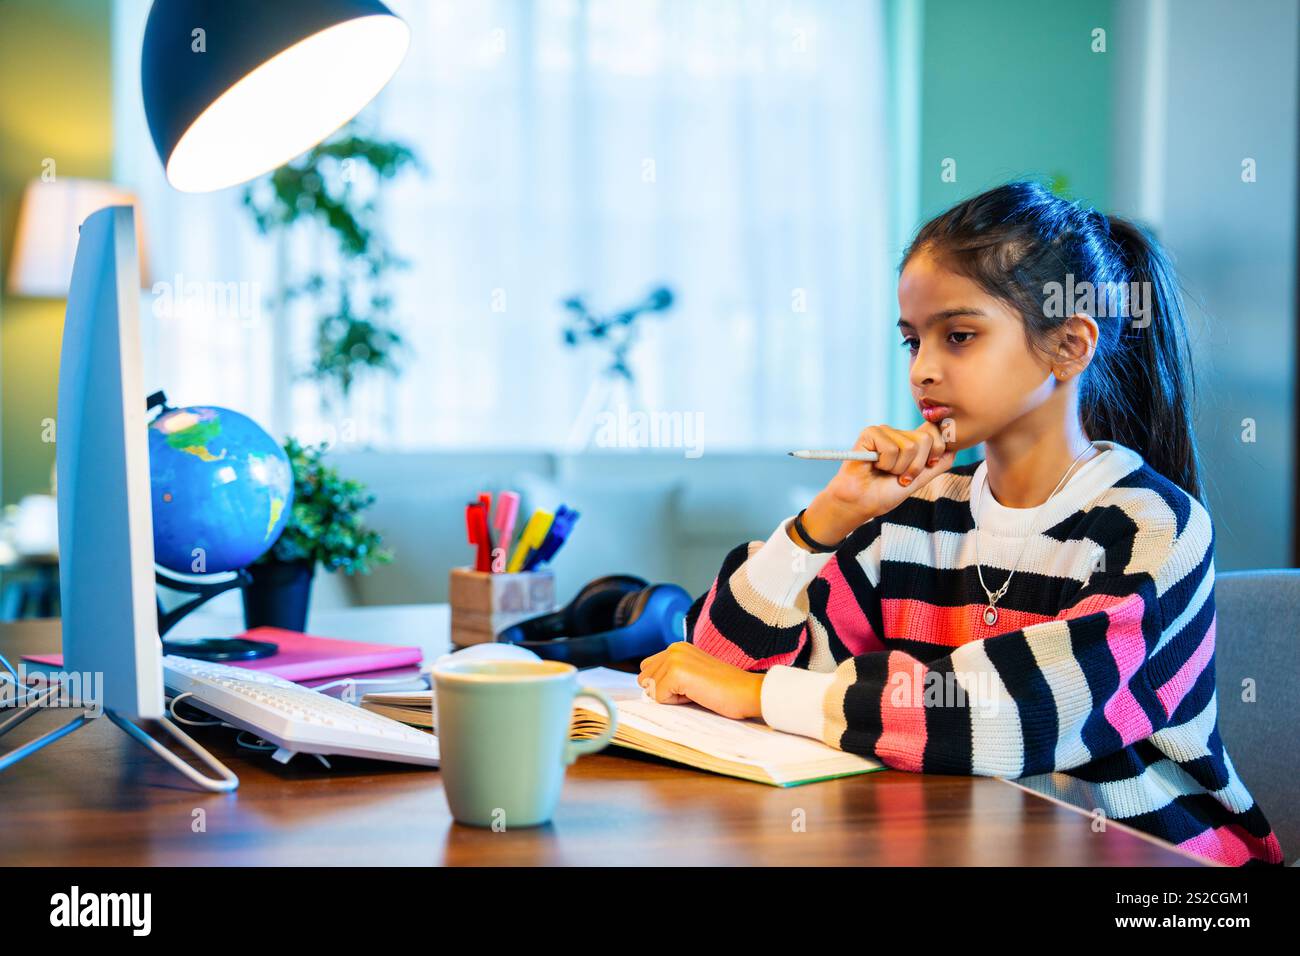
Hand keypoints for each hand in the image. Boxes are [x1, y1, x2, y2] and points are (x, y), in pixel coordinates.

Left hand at [637, 642, 764, 719]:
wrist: (747, 692)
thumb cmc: (724, 690)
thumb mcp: (693, 676)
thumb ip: (670, 676)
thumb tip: (646, 688)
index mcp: (677, 647)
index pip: (647, 670)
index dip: (664, 686)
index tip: (691, 686)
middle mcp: (673, 648)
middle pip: (644, 679)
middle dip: (664, 690)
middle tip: (693, 689)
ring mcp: (674, 658)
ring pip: (651, 689)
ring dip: (671, 697)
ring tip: (696, 691)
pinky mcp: (677, 672)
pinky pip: (658, 697)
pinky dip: (676, 702)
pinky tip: (696, 694)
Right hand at [802, 419, 957, 543]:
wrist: (861, 503)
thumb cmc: (885, 494)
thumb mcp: (919, 480)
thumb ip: (938, 464)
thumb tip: (956, 449)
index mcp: (911, 441)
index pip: (936, 433)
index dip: (935, 453)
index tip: (920, 470)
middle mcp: (898, 433)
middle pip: (926, 440)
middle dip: (915, 466)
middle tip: (899, 476)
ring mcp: (884, 432)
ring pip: (909, 446)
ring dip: (898, 468)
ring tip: (884, 472)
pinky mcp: (870, 434)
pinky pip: (891, 448)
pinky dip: (885, 464)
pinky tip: (874, 466)